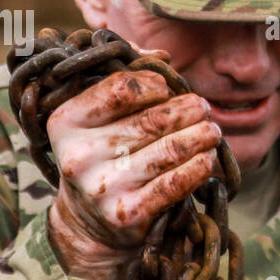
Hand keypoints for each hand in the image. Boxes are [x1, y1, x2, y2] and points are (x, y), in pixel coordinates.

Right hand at [44, 64, 220, 279]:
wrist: (91, 225)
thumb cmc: (103, 157)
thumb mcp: (96, 120)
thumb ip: (123, 81)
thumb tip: (161, 54)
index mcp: (66, 122)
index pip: (120, 88)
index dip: (154, 84)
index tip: (168, 88)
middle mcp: (80, 155)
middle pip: (152, 119)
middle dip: (189, 110)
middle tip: (204, 109)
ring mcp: (104, 187)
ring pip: (170, 149)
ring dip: (202, 136)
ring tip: (213, 131)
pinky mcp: (128, 213)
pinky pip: (176, 182)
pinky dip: (200, 167)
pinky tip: (208, 158)